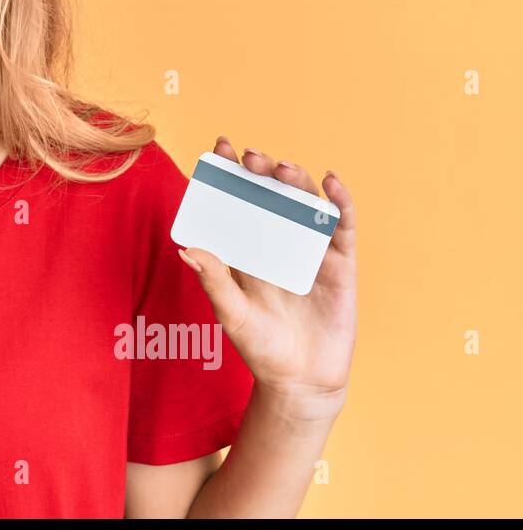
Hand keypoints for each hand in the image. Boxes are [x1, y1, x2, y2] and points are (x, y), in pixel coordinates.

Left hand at [178, 136, 357, 422]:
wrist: (301, 381)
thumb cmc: (261, 348)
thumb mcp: (232, 315)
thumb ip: (215, 281)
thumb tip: (187, 249)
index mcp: (247, 249)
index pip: (236, 202)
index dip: (230, 174)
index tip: (220, 148)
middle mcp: (277, 242)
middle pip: (270, 195)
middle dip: (260, 172)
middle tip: (250, 158)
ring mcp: (310, 250)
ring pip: (304, 203)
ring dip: (296, 181)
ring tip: (282, 168)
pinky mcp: (340, 263)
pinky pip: (341, 226)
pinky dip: (339, 202)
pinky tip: (331, 183)